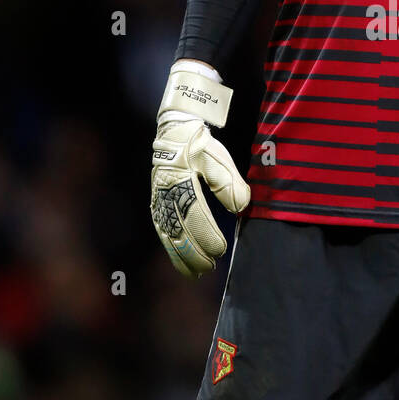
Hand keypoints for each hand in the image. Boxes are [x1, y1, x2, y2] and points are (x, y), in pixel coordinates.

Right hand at [150, 61, 249, 278]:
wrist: (176, 128)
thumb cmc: (200, 143)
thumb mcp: (218, 157)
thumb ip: (228, 182)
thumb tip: (241, 207)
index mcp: (180, 179)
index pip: (195, 214)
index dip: (206, 235)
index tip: (221, 250)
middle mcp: (165, 191)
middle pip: (178, 228)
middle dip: (193, 251)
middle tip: (209, 268)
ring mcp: (158, 197)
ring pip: (167, 232)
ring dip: (180, 253)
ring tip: (193, 271)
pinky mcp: (157, 200)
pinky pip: (161, 227)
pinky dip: (170, 245)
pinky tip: (178, 256)